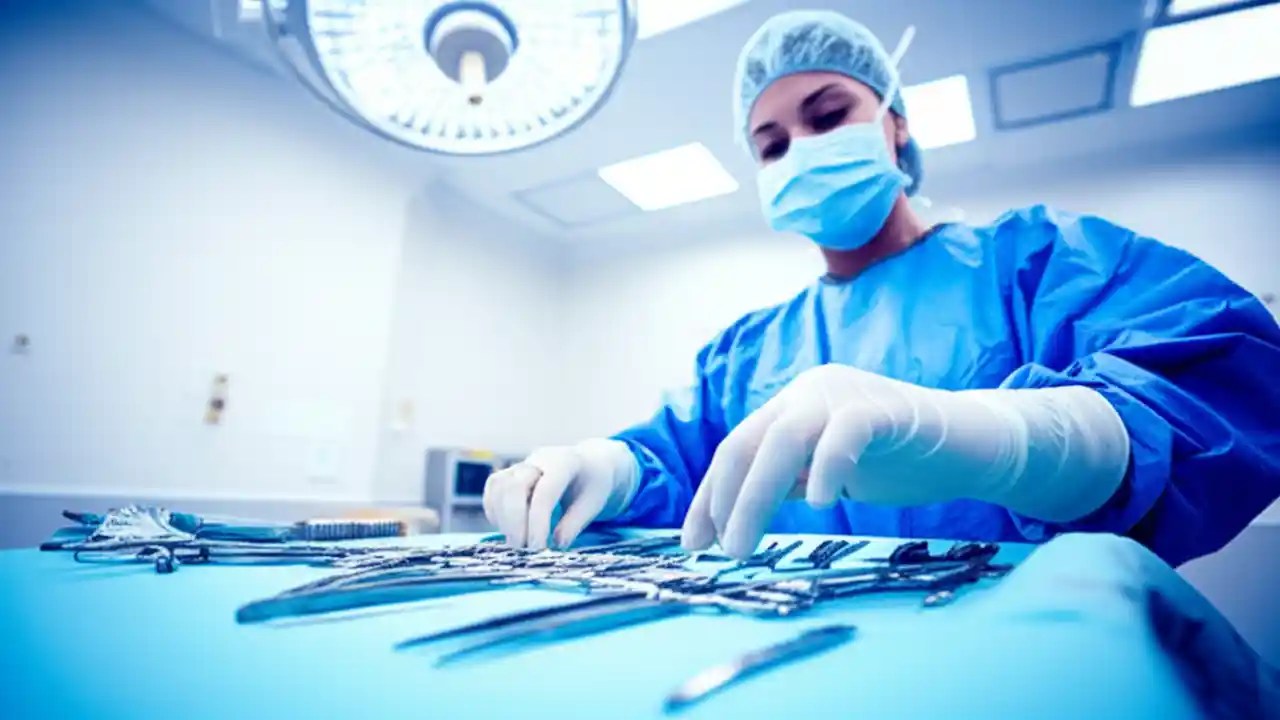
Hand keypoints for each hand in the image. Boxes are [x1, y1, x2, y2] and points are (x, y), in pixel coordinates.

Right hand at [483, 439, 637, 549]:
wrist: (589, 464)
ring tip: (517, 542)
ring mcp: (522, 464)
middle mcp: (539, 459)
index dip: (538, 522)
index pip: (544, 492)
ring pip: (498, 486)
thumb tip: (557, 544)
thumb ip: (575, 523)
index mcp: (565, 462)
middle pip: (514, 486)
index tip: (538, 548)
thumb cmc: (593, 484)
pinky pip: (493, 489)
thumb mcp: (594, 503)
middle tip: (523, 549)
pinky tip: (507, 529)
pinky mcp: (510, 473)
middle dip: (514, 521)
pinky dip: (494, 511)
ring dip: (502, 518)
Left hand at [682, 364, 1026, 557]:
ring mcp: (846, 395)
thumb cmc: (899, 462)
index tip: (693, 543)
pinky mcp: (886, 408)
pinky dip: (827, 467)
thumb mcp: (829, 475)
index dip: (710, 496)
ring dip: (755, 497)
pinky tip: (821, 504)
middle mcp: (810, 393)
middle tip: (718, 552)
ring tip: (744, 545)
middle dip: (724, 501)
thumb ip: (788, 483)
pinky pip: (845, 432)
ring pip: (782, 440)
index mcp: (792, 406)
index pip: (735, 448)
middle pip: (747, 444)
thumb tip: (732, 518)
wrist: (974, 444)